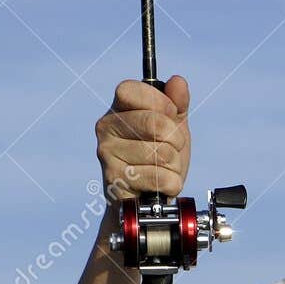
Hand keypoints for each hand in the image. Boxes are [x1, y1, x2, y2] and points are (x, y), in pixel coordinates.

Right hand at [95, 73, 190, 202]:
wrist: (147, 201)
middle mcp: (106, 127)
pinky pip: (159, 177)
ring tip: (164, 170)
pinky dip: (171, 184)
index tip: (170, 115)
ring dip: (174, 166)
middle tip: (171, 150)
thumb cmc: (158, 161)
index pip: (133, 90)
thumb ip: (177, 104)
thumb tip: (178, 82)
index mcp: (118, 108)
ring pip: (161, 153)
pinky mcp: (114, 179)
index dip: (160, 103)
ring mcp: (107, 153)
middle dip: (176, 141)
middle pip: (156, 123)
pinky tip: (161, 186)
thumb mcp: (173, 128)